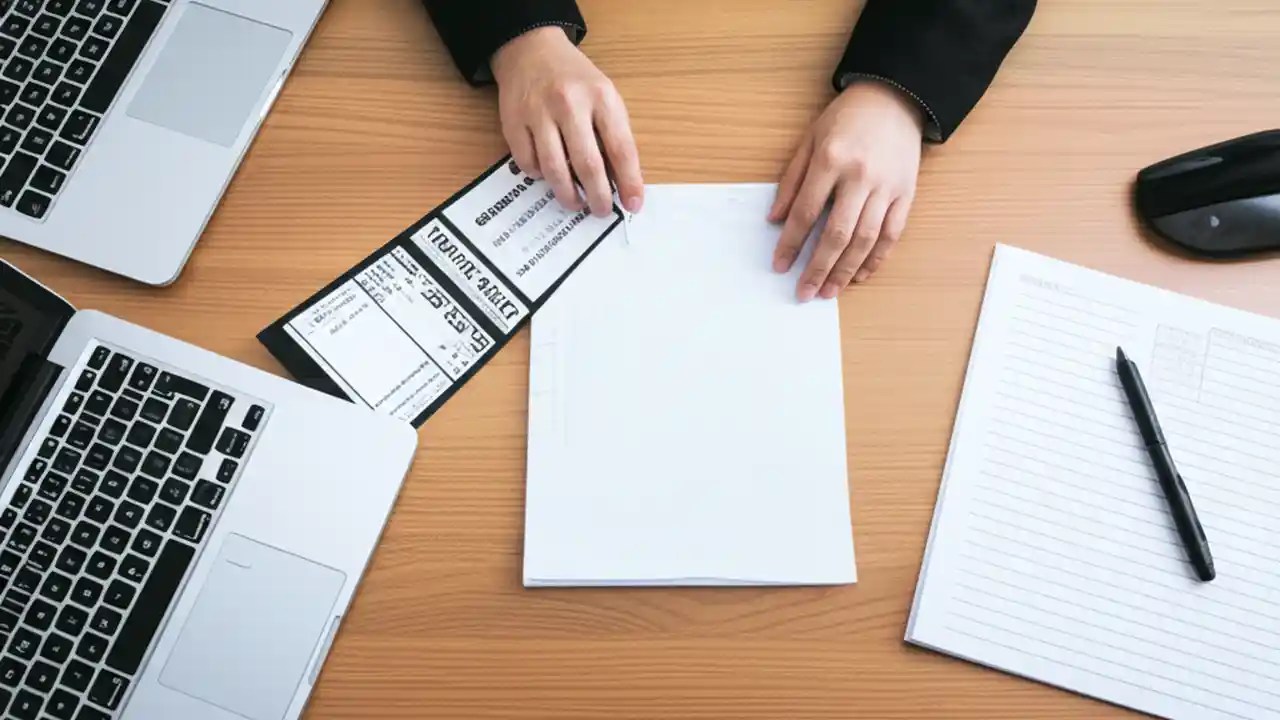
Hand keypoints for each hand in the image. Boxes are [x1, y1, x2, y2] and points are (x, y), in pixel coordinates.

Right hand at [491, 27, 642, 217]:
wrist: (531, 49)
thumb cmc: (575, 80)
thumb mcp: (604, 97)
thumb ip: (614, 135)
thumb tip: (621, 183)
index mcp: (601, 97)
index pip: (621, 148)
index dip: (629, 182)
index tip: (633, 204)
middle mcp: (569, 103)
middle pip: (588, 165)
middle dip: (598, 197)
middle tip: (601, 211)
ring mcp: (538, 113)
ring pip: (555, 170)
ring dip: (568, 195)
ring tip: (576, 202)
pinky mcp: (513, 122)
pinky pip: (528, 163)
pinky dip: (539, 176)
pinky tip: (548, 174)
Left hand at [769, 81, 924, 300]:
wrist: (894, 98)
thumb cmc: (846, 119)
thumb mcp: (810, 140)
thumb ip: (791, 180)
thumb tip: (775, 219)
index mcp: (831, 160)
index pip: (806, 212)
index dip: (791, 243)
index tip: (780, 266)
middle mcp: (861, 176)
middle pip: (837, 234)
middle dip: (818, 268)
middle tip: (804, 292)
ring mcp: (887, 187)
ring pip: (865, 240)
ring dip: (846, 271)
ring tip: (829, 291)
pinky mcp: (907, 194)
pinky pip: (892, 234)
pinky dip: (876, 259)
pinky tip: (860, 275)